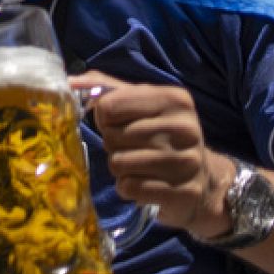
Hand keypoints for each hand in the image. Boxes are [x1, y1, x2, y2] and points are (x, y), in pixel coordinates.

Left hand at [74, 70, 231, 237]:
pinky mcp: (183, 192)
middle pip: (112, 136)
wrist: (204, 180)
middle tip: (132, 147)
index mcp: (175, 100)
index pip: (109, 105)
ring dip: (120, 167)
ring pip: (118, 163)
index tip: (117, 122)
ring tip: (139, 165)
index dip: (104, 117)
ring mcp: (187, 162)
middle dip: (113, 144)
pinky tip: (146, 183)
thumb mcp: (142, 104)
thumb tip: (69, 82)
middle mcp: (186, 129)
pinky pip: (129, 188)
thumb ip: (106, 88)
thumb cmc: (162, 135)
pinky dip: (128, 188)